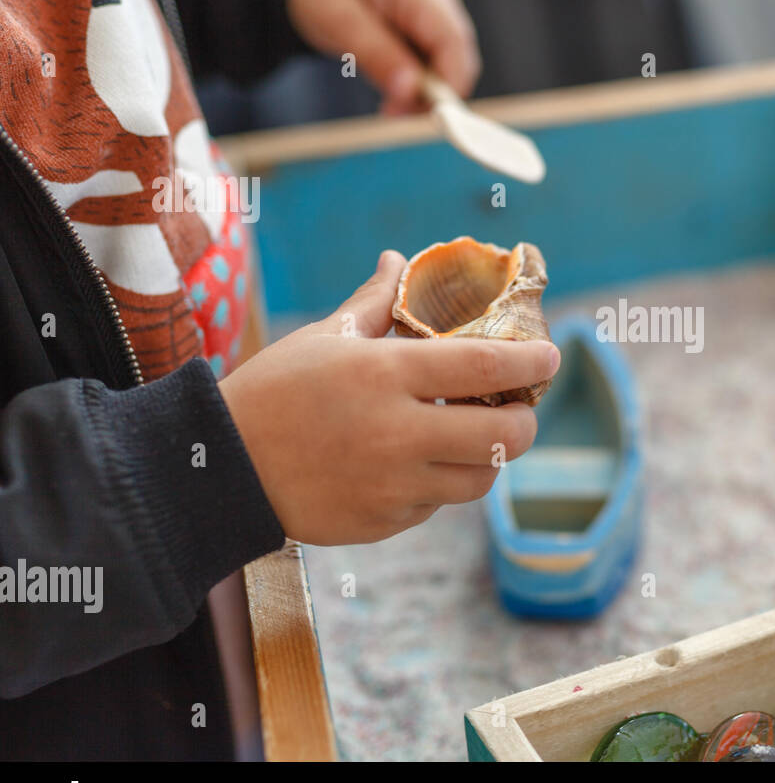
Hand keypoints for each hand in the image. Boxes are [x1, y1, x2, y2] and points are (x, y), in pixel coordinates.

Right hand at [218, 251, 558, 544]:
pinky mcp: (383, 521)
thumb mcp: (324, 337)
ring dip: (486, 458)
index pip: (485, 368)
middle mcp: (396, 432)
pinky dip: (440, 484)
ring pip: (478, 480)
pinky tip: (420, 463)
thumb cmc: (273, 392)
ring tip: (470, 437)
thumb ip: (375, 302)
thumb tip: (400, 261)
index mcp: (384, 374)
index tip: (550, 355)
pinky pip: (437, 504)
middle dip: (523, 422)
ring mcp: (392, 484)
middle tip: (518, 410)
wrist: (217, 469)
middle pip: (502, 438)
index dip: (530, 361)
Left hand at [287, 0, 480, 113]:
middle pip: (458, 56)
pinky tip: (393, 91)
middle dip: (435, 93)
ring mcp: (437, 10)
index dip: (451, 82)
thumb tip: (410, 91)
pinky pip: (436, 62)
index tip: (431, 115)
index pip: (453, 40)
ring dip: (425, 93)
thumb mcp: (338, 20)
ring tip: (389, 107)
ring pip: (450, 64)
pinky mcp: (430, 26)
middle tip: (395, 113)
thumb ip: (376, 54)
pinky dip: (419, 84)